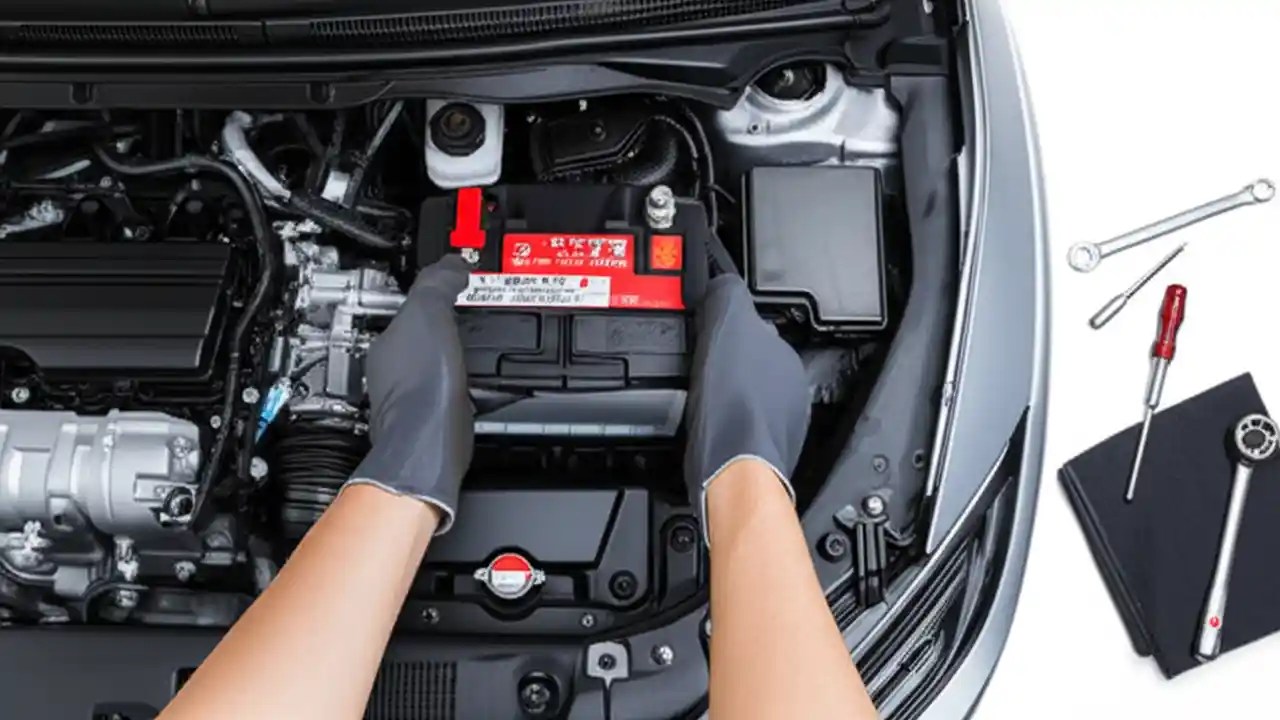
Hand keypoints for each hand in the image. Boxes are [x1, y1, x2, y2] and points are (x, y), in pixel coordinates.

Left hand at [346, 255, 473, 534]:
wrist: (431, 444)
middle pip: (423, 334)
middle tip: (474, 310)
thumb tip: (452, 263)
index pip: (408, 305)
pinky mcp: (437, 416)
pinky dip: (470, 379)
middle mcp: (395, 369)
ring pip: (439, 361)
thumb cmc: (422, 386)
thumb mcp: (429, 313)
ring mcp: (414, 394)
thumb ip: (438, 283)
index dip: (432, 291)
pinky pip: (454, 386)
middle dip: (447, 322)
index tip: (454, 283)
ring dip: (459, 351)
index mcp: (388, 342)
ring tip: (484, 342)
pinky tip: (486, 379)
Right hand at [685, 274, 810, 541]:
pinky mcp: (764, 451)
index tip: (704, 332)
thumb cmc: (730, 407)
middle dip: (727, 362)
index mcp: (782, 356)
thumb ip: (727, 295)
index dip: (724, 327)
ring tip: (700, 398)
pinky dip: (726, 422)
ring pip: (748, 395)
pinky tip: (708, 426)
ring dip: (727, 393)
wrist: (734, 471)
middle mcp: (788, 388)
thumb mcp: (724, 327)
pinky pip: (742, 425)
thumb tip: (721, 280)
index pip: (754, 328)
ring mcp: (780, 421)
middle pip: (751, 363)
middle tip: (696, 366)